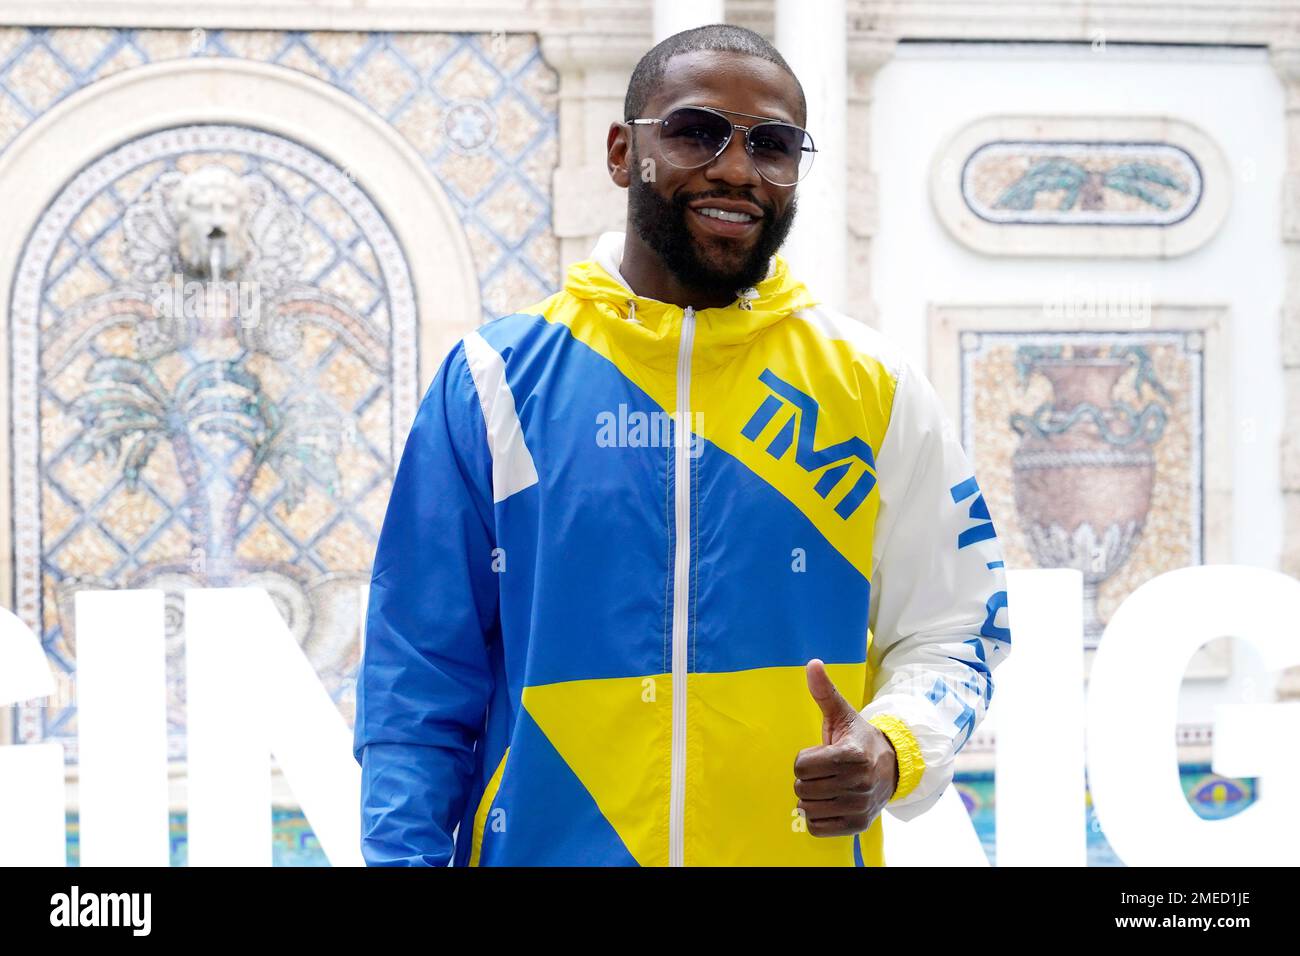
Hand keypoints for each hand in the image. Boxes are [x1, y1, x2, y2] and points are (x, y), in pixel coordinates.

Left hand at [792, 658, 898, 837]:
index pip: (801, 766)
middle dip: (807, 778)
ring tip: (827, 786)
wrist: (892, 768)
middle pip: (802, 788)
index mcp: (853, 755)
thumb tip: (812, 663)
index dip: (805, 759)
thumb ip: (825, 692)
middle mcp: (859, 783)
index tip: (821, 754)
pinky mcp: (858, 825)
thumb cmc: (858, 740)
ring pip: (807, 808)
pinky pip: (816, 828)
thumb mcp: (843, 715)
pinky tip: (829, 803)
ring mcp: (859, 806)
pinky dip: (817, 817)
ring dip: (810, 798)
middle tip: (824, 771)